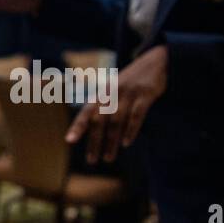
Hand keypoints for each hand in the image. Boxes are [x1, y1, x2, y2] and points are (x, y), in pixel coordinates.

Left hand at [66, 45, 167, 163]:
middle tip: (91, 161)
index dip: (77, 126)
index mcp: (101, 94)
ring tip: (108, 158)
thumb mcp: (112, 90)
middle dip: (95, 142)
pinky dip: (131, 129)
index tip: (69, 141)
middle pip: (100, 121)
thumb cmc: (129, 82)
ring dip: (111, 141)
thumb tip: (91, 130)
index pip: (86, 112)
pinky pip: (136, 114)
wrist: (154, 61)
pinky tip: (126, 143)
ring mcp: (128, 93)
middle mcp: (111, 93)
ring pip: (116, 121)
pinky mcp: (146, 94)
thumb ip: (102, 107)